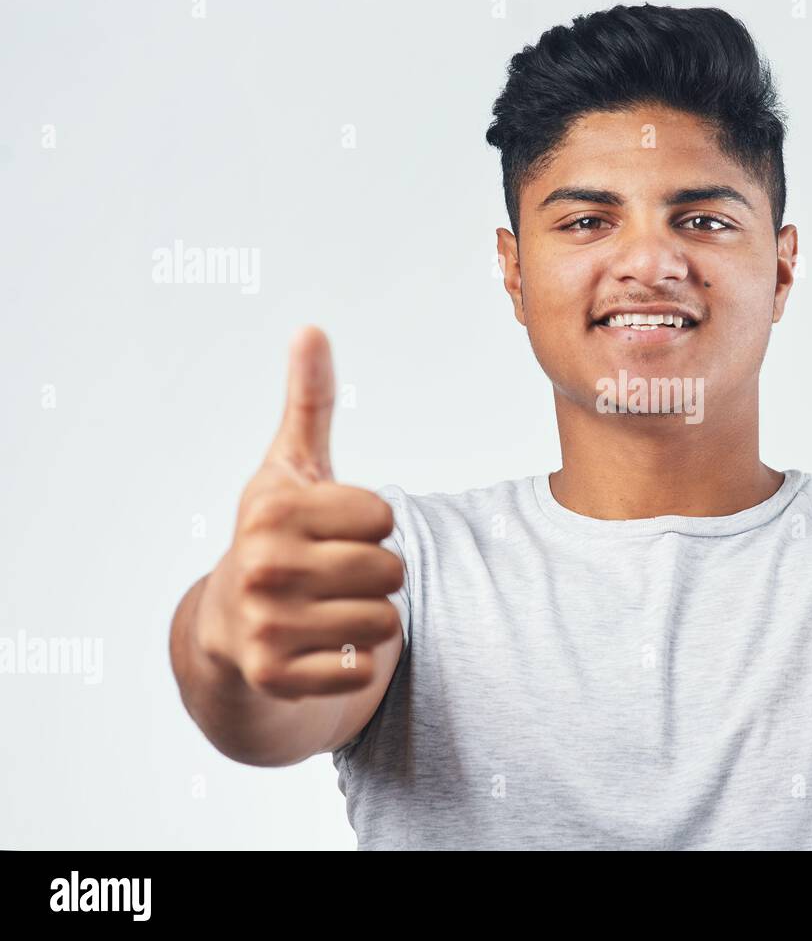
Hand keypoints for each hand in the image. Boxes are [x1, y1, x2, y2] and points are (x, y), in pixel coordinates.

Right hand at [193, 327, 403, 699]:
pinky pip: (364, 668)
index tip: (332, 531)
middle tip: (329, 575)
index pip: (386, 517)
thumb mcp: (290, 468)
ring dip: (369, 618)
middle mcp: (264, 565)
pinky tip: (318, 646)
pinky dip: (354, 661)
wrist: (226, 625)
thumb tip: (311, 328)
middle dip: (373, 573)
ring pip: (387, 620)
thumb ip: (309, 402)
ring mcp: (266, 625)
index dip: (370, 525)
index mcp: (273, 508)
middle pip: (392, 570)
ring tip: (325, 609)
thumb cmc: (276, 536)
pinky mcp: (277, 676)